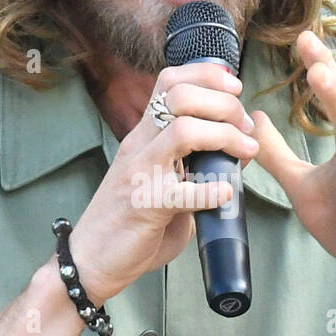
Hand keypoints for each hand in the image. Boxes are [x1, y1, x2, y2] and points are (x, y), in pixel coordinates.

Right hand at [68, 61, 258, 305]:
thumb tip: (239, 151)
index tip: (235, 90)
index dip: (207, 75)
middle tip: (245, 128)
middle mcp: (140, 146)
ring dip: (224, 136)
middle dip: (224, 104)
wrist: (90, 259)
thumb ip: (195, 165)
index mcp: (143, 135)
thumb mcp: (165, 182)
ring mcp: (141, 174)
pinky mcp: (145, 207)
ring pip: (183, 131)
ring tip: (245, 152)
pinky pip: (183, 191)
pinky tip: (225, 194)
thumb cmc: (131, 222)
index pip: (170, 81)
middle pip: (181, 97)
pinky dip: (210, 191)